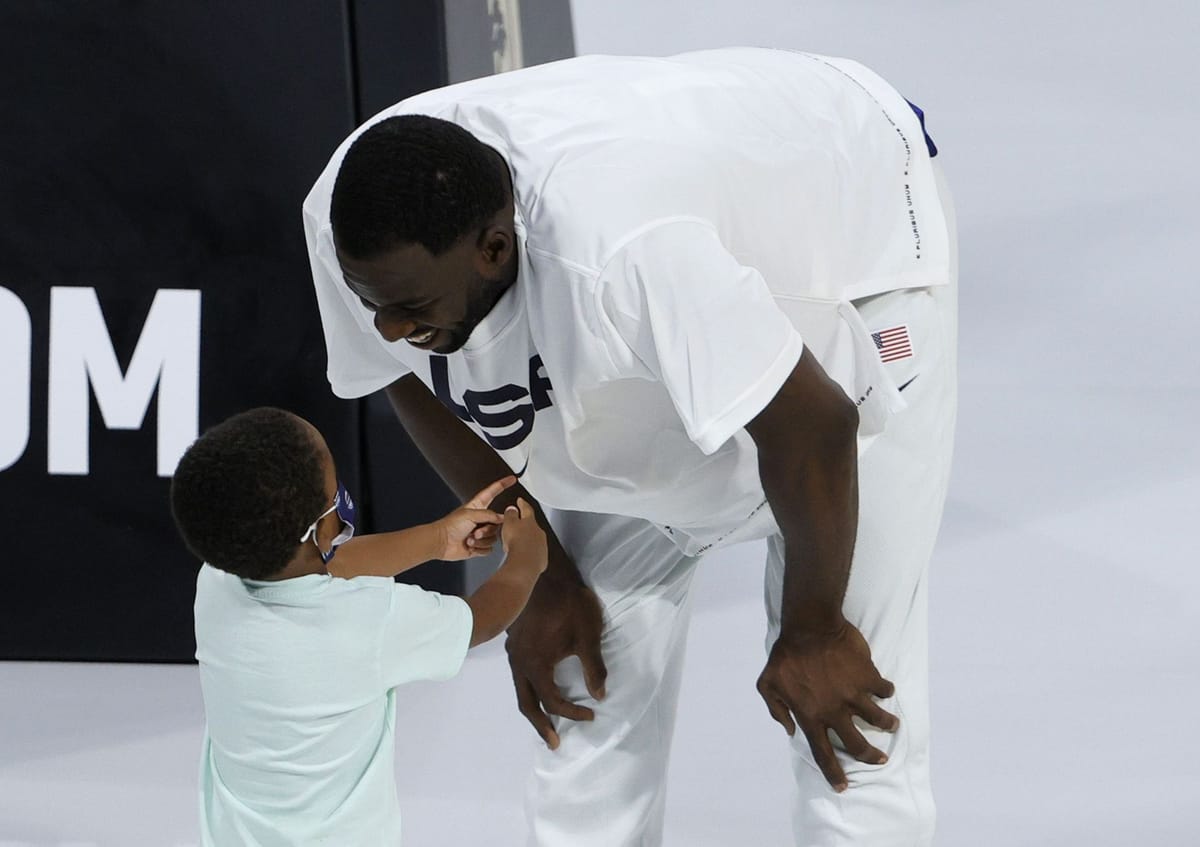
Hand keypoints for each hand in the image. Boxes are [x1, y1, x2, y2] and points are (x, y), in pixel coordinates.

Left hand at [432, 476, 515, 560]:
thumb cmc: (450, 526)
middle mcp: (481, 519)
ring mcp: (480, 533)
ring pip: (493, 537)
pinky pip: (489, 549)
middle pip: (497, 523)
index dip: (502, 484)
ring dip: (481, 541)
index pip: (493, 492)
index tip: (512, 479)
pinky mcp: (479, 546)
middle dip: (486, 530)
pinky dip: (480, 549)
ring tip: (470, 539)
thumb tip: (502, 518)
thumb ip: (489, 515)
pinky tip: (470, 546)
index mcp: (478, 507)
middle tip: (476, 531)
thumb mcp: (470, 514)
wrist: (441, 543)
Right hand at [500, 498, 547, 573]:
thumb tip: (512, 509)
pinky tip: (521, 555)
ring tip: (516, 543)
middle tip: (516, 525)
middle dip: (525, 525)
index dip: (522, 504)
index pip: (527, 509)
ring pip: (534, 540)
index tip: (520, 501)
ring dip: (526, 540)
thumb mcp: (509, 524)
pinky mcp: (542, 558)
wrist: (524, 564)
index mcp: (531, 522)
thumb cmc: (517, 544)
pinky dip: (529, 553)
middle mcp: (539, 532)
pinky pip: (535, 553)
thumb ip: (511, 515)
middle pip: (531, 525)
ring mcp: (542, 546)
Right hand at [505, 569, 605, 748]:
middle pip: (527, 704)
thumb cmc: (569, 603)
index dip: (572, 712)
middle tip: (555, 744)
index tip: (592, 714)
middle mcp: (518, 663)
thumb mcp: (587, 636)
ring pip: (519, 689)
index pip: (553, 700)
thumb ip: (594, 668)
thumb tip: (600, 695)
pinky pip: (518, 675)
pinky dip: (529, 689)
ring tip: (547, 723)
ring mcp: (513, 652)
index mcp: (535, 664)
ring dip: (533, 708)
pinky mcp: (513, 642)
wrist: (544, 572)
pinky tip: (539, 688)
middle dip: (541, 726)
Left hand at [756, 621, 897, 791]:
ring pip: (878, 720)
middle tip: (879, 759)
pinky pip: (883, 690)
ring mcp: (853, 694)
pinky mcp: (868, 677)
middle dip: (871, 757)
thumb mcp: (767, 684)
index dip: (834, 774)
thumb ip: (776, 710)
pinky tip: (885, 689)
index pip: (824, 753)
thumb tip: (791, 730)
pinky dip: (886, 691)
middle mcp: (834, 711)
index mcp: (811, 716)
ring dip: (886, 724)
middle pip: (857, 745)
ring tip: (891, 724)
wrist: (810, 626)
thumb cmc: (785, 655)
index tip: (843, 786)